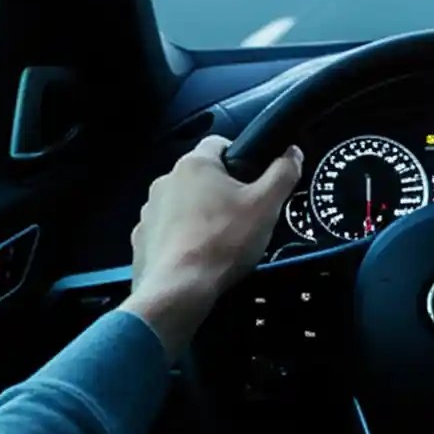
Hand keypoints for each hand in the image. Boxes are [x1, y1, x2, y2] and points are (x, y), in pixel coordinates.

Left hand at [120, 136, 302, 360]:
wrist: (178, 290)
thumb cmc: (225, 240)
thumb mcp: (266, 206)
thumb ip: (283, 173)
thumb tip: (293, 151)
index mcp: (194, 164)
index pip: (219, 143)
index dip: (240, 157)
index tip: (253, 180)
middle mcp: (165, 180)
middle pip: (200, 176)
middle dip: (220, 190)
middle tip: (242, 214)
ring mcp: (148, 211)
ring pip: (182, 203)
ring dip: (198, 213)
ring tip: (219, 240)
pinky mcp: (140, 240)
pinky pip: (165, 230)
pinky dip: (180, 238)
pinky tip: (195, 257)